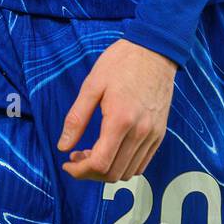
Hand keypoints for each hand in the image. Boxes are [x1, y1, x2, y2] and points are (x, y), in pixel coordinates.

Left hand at [58, 40, 177, 182]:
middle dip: (90, 173)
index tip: (68, 163)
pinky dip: (124, 165)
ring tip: (94, 152)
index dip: (80, 171)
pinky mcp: (160, 133)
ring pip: (128, 172)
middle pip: (113, 173)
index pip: (100, 163)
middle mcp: (140, 132)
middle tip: (77, 156)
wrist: (154, 50)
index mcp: (120, 120)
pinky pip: (142, 163)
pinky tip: (113, 150)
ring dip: (107, 171)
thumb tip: (63, 146)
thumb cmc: (121, 63)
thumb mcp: (92, 85)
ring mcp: (153, 134)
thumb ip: (76, 119)